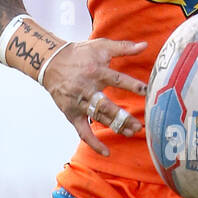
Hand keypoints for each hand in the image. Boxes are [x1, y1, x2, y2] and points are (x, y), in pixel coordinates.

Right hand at [42, 38, 147, 154]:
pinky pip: (82, 131)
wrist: (51, 62)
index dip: (132, 86)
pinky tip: (106, 152)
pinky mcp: (72, 113)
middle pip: (108, 106)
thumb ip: (123, 47)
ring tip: (131, 132)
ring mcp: (79, 103)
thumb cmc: (79, 54)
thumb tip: (145, 45)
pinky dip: (93, 143)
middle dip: (124, 117)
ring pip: (98, 119)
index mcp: (96, 71)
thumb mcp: (101, 46)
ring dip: (115, 127)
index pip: (117, 79)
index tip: (147, 92)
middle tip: (139, 126)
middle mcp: (87, 89)